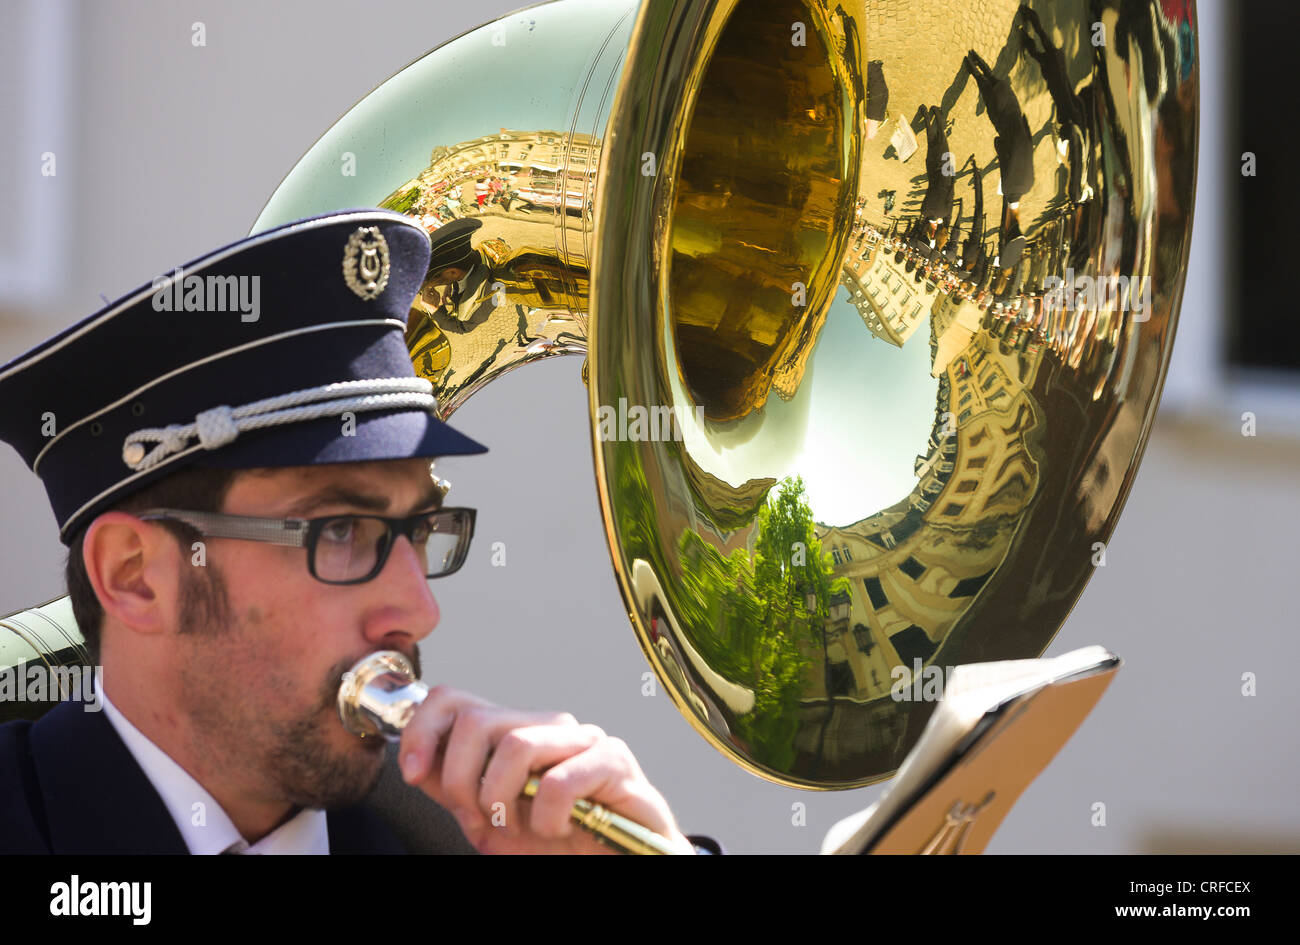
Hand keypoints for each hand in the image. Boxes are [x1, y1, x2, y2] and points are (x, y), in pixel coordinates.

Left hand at [397, 686, 694, 854]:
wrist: (617, 861)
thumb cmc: (561, 840)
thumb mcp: (489, 819)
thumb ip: (454, 789)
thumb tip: (415, 760)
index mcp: (514, 731)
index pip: (454, 699)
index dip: (422, 731)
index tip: (410, 772)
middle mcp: (546, 725)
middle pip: (476, 720)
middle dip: (459, 781)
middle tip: (477, 818)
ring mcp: (581, 738)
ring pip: (515, 745)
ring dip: (502, 800)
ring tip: (520, 827)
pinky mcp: (612, 761)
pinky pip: (560, 781)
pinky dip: (547, 818)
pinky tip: (557, 830)